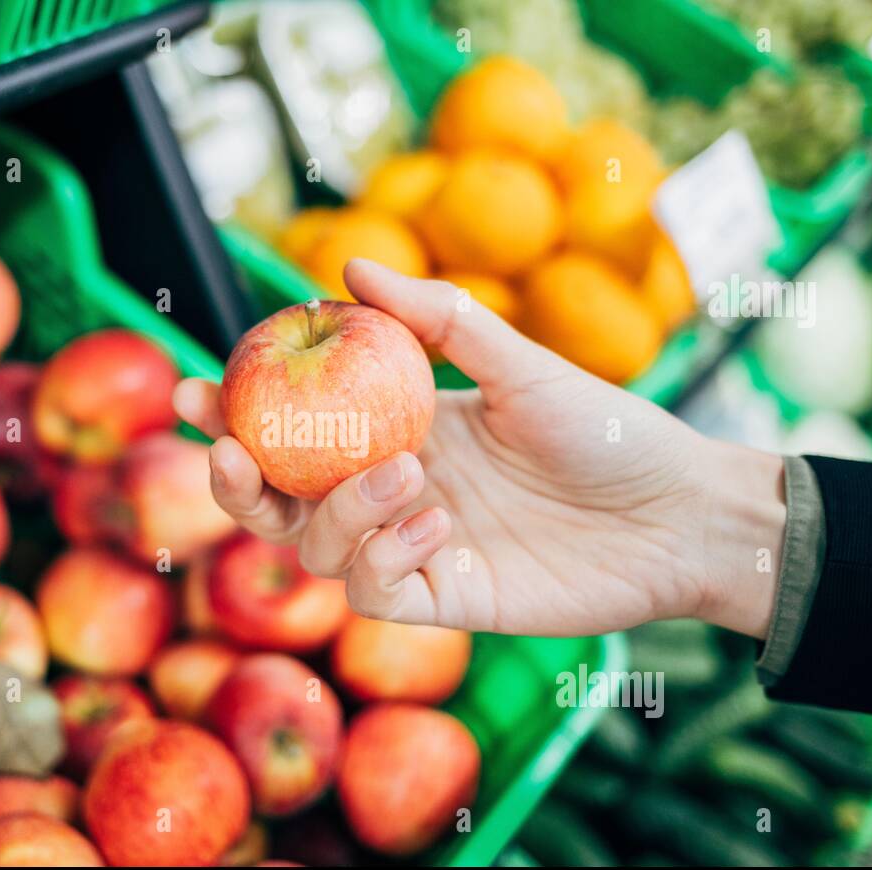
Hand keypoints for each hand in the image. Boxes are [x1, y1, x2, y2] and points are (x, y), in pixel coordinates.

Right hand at [174, 259, 785, 638]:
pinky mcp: (444, 601)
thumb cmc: (605, 430)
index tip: (194, 385)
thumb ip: (437, 319)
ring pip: (318, 549)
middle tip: (222, 446)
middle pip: (281, 500)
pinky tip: (434, 523)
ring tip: (406, 476)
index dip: (237, 411)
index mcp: (399, 431)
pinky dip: (383, 555)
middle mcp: (394, 492)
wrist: (677, 511)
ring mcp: (414, 549)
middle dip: (235, 480)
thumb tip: (346, 266)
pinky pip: (374, 591)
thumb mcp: (518, 363)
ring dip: (340, 509)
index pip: (298, 427)